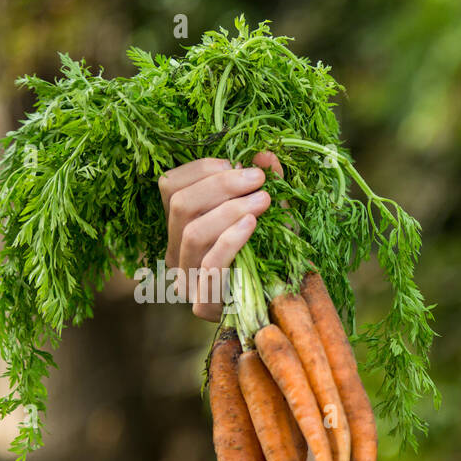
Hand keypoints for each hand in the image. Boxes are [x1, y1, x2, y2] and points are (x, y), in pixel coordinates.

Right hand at [157, 151, 283, 321]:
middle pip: (180, 206)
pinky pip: (209, 266)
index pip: (169, 185)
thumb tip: (266, 155)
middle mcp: (175, 252)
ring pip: (192, 233)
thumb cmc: (277, 254)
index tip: (241, 166)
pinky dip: (230, 240)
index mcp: (181, 226)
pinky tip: (252, 225)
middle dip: (222, 186)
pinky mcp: (204, 305)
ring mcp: (186, 280)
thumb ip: (266, 185)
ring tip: (263, 201)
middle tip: (259, 181)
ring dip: (230, 210)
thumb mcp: (273, 213)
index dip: (203, 169)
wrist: (291, 305)